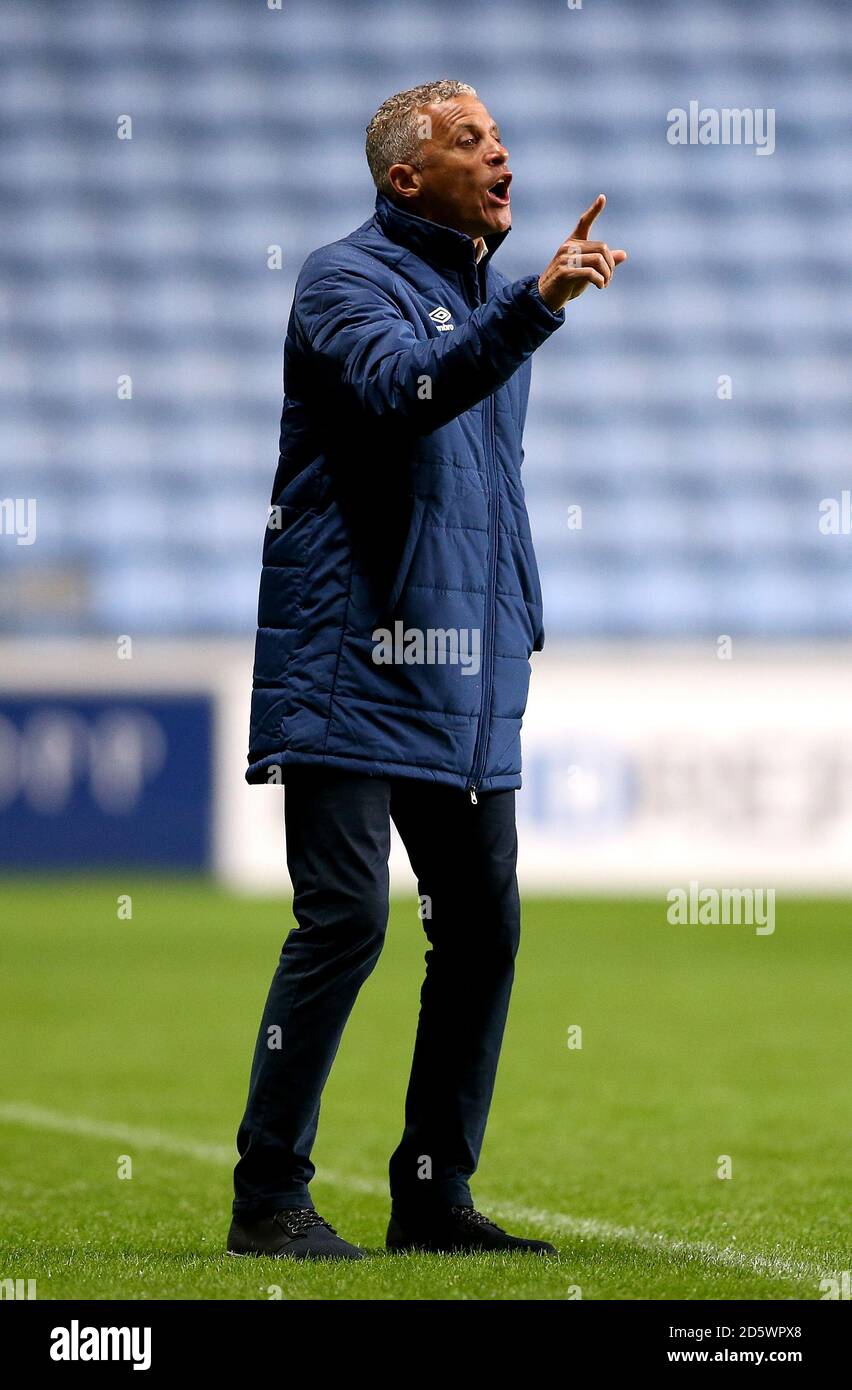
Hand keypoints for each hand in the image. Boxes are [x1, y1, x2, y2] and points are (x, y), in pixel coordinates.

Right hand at [538, 194, 627, 309]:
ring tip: (604, 283)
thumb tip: (624, 254)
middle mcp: (568, 247)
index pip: (584, 223)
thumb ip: (603, 262)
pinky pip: (590, 272)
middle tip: (608, 278)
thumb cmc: (567, 284)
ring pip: (598, 260)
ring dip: (606, 274)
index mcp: (573, 243)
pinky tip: (600, 286)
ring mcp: (565, 259)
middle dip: (610, 265)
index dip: (594, 210)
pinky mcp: (564, 272)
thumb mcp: (587, 271)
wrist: (546, 298)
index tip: (602, 197)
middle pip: (602, 248)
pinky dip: (599, 280)